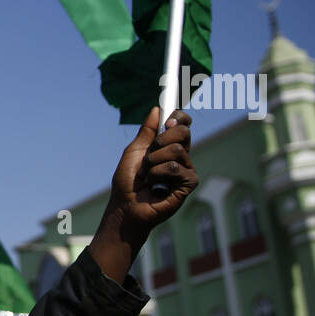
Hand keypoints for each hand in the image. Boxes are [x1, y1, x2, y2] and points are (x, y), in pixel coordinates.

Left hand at [107, 106, 196, 241]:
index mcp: (169, 146)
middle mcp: (180, 156)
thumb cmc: (128, 183)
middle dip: (161, 140)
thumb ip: (147, 132)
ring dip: (153, 162)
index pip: (183, 124)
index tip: (168, 120)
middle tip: (149, 155)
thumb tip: (157, 109)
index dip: (179, 117)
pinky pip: (174, 167)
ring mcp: (186, 169)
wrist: (125, 206)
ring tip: (147, 176)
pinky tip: (155, 186)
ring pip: (176, 149)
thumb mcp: (134, 152)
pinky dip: (157, 174)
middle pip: (183, 131)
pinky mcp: (188, 183)